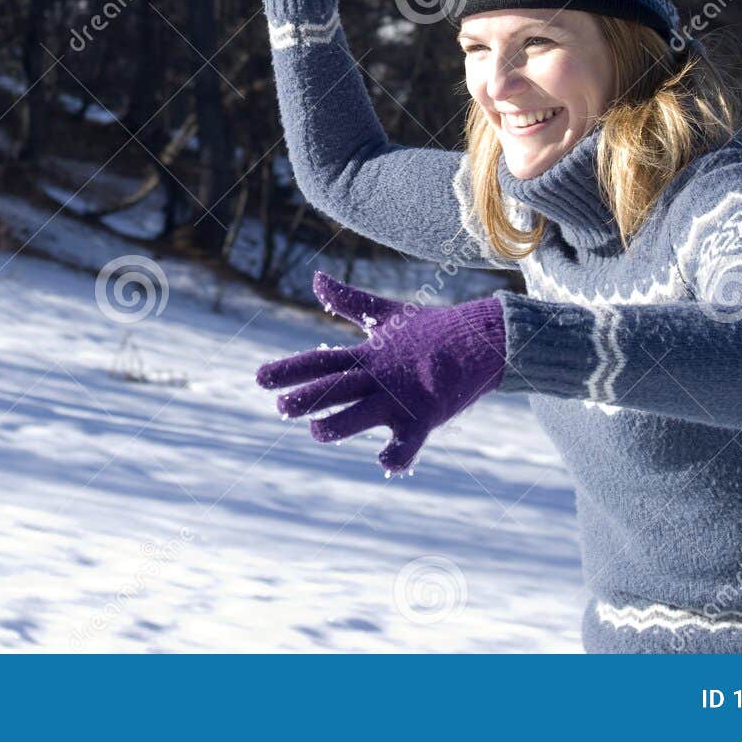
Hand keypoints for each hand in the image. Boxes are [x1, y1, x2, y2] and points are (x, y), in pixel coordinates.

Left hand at [255, 271, 506, 475]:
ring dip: (337, 425)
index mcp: (368, 355)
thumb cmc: (433, 330)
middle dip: (306, 397)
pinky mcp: (425, 417)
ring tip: (318, 430)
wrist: (482, 340)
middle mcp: (379, 376)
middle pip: (335, 387)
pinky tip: (384, 463)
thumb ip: (350, 301)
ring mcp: (401, 397)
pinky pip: (408, 443)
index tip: (258, 378)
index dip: (289, 369)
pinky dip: (397, 455)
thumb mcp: (388, 314)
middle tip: (281, 407)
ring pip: (361, 415)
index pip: (321, 361)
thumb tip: (316, 278)